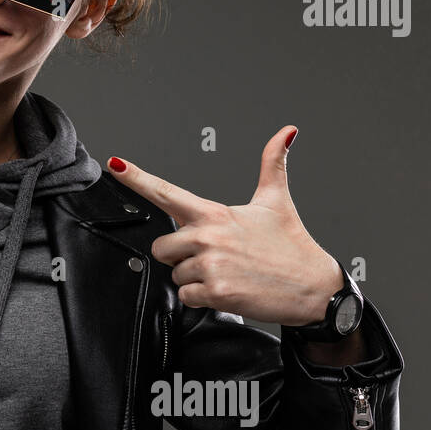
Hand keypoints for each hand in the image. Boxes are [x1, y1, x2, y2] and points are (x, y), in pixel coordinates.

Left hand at [106, 126, 341, 326]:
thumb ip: (273, 163)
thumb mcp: (277, 201)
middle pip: (161, 247)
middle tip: (214, 256)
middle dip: (180, 255)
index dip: (136, 177)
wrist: (315, 288)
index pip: (166, 192)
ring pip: (175, 274)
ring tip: (228, 273)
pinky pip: (186, 297)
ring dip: (196, 278)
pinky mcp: (216, 292)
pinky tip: (228, 289)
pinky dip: (203, 298)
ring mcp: (210, 265)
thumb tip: (287, 131)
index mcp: (215, 213)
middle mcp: (208, 236)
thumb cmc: (292, 246)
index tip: (115, 164)